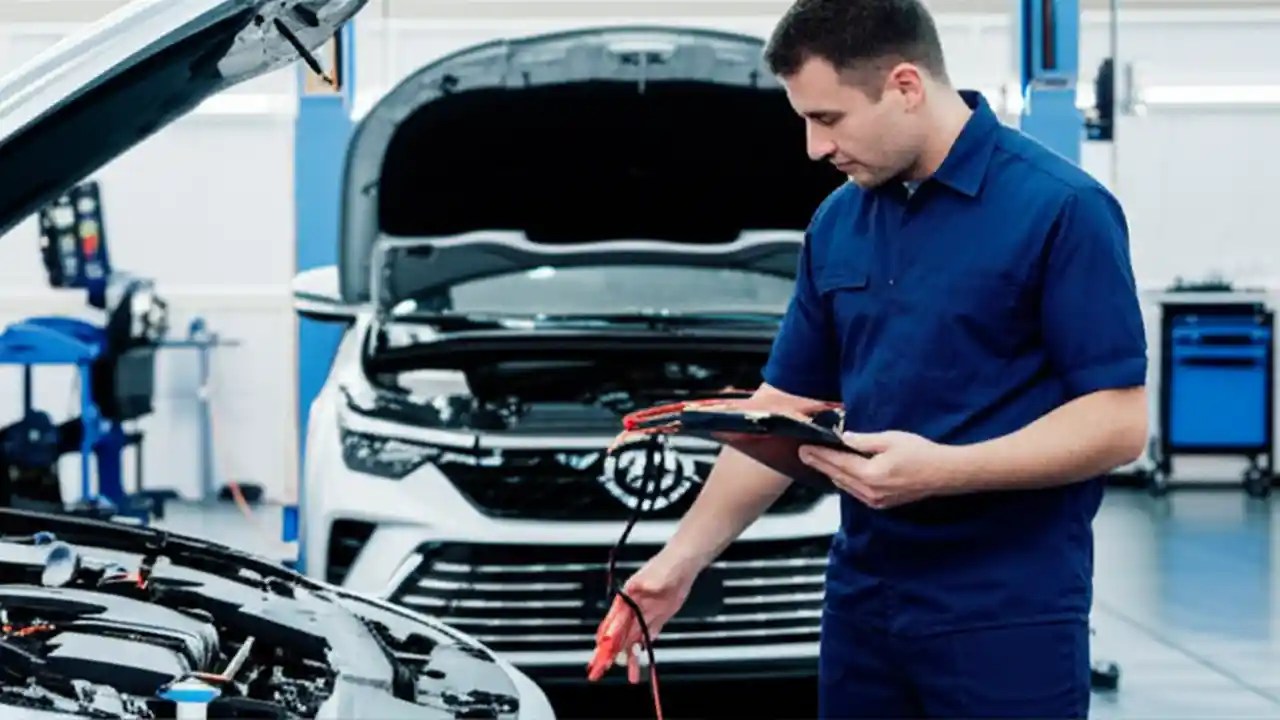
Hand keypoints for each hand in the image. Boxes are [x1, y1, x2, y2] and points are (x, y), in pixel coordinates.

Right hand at [586, 551, 697, 682]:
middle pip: (619, 636)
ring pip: (634, 638)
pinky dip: (644, 645)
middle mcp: (633, 608)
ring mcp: (645, 613)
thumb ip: (640, 590)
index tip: (599, 657)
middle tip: (604, 670)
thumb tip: (627, 596)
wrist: (683, 564)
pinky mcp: (659, 616)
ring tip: (631, 673)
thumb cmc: (665, 565)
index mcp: (626, 600)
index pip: (612, 625)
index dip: (604, 643)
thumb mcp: (650, 579)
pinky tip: (641, 655)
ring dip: (630, 655)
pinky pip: (648, 634)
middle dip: (612, 654)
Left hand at [798, 430, 956, 509]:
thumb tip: (844, 438)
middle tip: (804, 454)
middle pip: (837, 476)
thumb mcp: (891, 439)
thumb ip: (864, 441)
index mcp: (871, 474)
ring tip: (817, 461)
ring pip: (845, 486)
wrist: (943, 474)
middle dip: (819, 464)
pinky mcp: (881, 504)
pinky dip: (844, 481)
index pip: (838, 463)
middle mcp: (870, 492)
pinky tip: (838, 473)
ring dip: (830, 473)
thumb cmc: (920, 453)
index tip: (805, 448)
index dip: (820, 455)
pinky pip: (855, 492)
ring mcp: (875, 501)